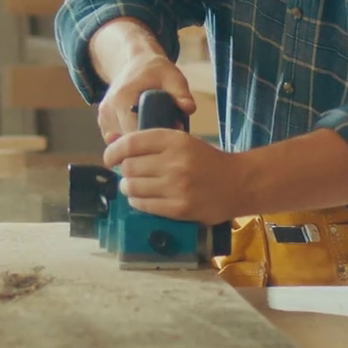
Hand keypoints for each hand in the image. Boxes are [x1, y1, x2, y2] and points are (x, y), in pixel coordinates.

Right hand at [97, 51, 196, 143]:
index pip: (134, 133)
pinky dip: (130, 141)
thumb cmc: (154, 70)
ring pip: (121, 145)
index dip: (153, 141)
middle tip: (166, 140)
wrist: (133, 63)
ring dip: (137, 145)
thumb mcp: (171, 75)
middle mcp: (108, 111)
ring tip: (155, 136)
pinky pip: (117, 140)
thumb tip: (189, 108)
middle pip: (127, 142)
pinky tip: (144, 134)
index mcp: (122, 99)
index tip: (169, 140)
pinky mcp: (103, 123)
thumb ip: (181, 91)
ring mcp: (103, 118)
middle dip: (147, 145)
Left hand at [104, 128, 249, 224]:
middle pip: (129, 166)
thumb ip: (148, 141)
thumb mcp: (181, 141)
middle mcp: (175, 162)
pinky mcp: (179, 208)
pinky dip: (138, 202)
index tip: (109, 157)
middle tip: (130, 174)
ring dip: (129, 188)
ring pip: (133, 187)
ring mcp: (177, 187)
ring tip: (136, 187)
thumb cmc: (206, 160)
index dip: (114, 150)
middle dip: (124, 171)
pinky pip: (144, 205)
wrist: (237, 183)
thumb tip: (111, 139)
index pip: (132, 142)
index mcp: (175, 140)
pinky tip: (143, 198)